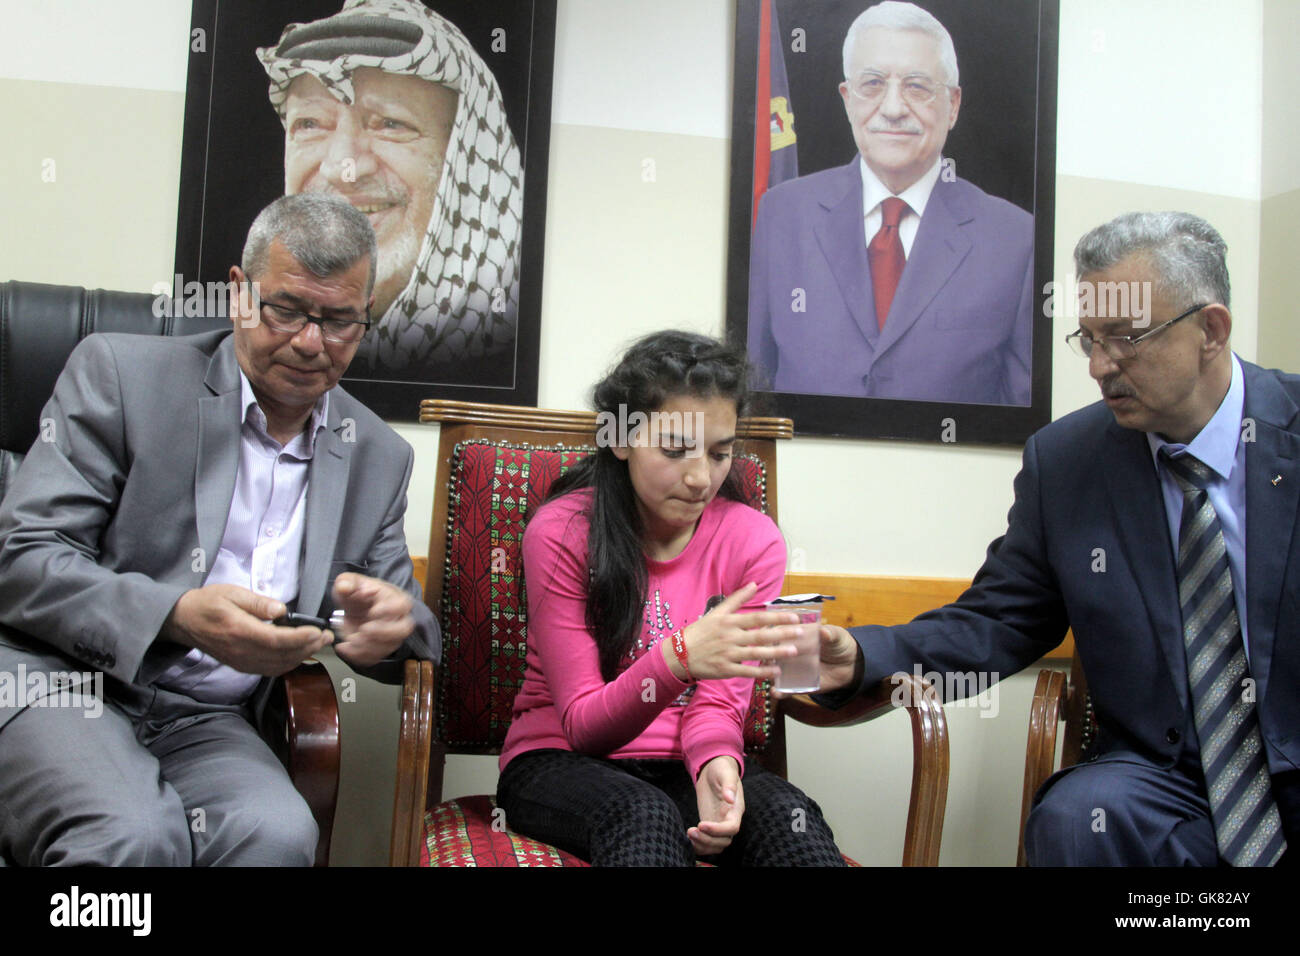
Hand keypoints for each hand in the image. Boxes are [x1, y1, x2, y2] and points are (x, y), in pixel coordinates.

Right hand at [161, 584, 328, 675]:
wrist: (184, 621)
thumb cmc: (208, 603)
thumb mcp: (232, 593)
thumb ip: (257, 603)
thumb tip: (281, 610)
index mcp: (239, 630)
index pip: (276, 640)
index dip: (300, 638)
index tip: (317, 631)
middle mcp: (241, 651)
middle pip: (282, 655)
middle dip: (309, 647)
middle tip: (327, 636)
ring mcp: (241, 662)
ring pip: (279, 666)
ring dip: (302, 656)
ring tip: (319, 643)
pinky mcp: (241, 666)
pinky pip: (270, 670)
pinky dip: (289, 663)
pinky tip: (300, 653)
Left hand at [329, 573, 414, 667]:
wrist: (354, 609)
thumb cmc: (357, 593)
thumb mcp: (349, 582)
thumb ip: (346, 582)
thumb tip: (345, 586)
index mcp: (394, 598)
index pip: (403, 605)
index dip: (390, 610)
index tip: (373, 611)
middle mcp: (398, 619)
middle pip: (403, 630)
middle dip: (382, 632)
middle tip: (363, 629)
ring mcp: (391, 636)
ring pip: (387, 647)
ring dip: (366, 646)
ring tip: (349, 638)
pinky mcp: (381, 648)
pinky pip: (374, 657)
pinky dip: (357, 656)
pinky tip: (345, 647)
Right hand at [660, 582, 801, 681]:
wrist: (679, 654)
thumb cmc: (700, 632)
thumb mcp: (716, 612)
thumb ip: (737, 599)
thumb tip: (754, 584)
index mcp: (729, 622)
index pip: (757, 618)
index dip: (777, 617)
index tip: (795, 617)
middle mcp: (730, 637)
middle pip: (760, 635)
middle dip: (782, 633)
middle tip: (801, 633)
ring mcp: (728, 654)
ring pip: (756, 653)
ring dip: (777, 652)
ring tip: (794, 651)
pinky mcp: (726, 670)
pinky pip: (748, 671)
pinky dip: (762, 671)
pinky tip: (776, 671)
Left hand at [688, 756, 744, 856]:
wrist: (714, 770)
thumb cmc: (722, 769)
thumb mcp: (726, 772)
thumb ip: (729, 785)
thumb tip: (729, 798)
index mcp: (736, 809)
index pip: (732, 828)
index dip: (717, 831)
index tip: (701, 824)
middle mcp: (729, 820)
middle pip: (723, 841)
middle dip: (707, 840)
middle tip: (691, 831)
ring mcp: (719, 824)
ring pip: (716, 846)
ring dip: (702, 845)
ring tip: (688, 834)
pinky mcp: (709, 825)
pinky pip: (707, 842)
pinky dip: (698, 846)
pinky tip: (687, 839)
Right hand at [772, 624, 861, 697]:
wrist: (850, 664)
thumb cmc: (839, 643)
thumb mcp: (836, 636)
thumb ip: (830, 634)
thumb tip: (824, 632)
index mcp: (795, 636)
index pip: (780, 634)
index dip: (774, 635)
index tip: (772, 637)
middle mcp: (789, 652)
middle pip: (773, 654)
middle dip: (769, 655)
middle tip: (771, 658)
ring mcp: (792, 669)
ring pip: (775, 672)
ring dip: (769, 674)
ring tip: (770, 675)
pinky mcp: (798, 684)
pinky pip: (786, 689)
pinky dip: (779, 692)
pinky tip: (776, 692)